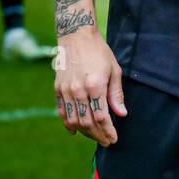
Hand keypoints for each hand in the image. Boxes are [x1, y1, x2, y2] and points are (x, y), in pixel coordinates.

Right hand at [54, 28, 126, 146]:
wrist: (76, 36)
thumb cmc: (99, 52)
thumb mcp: (114, 70)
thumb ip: (116, 94)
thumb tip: (121, 114)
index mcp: (95, 85)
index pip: (101, 117)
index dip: (108, 131)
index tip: (113, 139)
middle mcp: (78, 90)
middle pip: (87, 122)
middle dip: (98, 135)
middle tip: (106, 142)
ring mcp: (66, 90)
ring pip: (73, 120)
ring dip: (84, 132)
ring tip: (94, 136)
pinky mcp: (58, 89)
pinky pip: (62, 112)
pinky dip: (68, 124)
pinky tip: (75, 131)